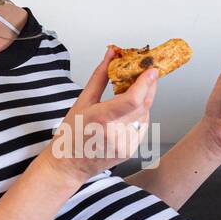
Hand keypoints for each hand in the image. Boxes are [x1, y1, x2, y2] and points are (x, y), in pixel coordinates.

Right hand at [38, 45, 159, 187]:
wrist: (69, 165)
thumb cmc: (71, 134)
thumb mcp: (82, 101)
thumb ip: (100, 76)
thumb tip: (111, 54)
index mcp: (101, 119)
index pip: (133, 99)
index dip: (146, 82)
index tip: (151, 69)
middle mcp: (116, 133)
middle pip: (144, 104)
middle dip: (149, 85)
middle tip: (147, 71)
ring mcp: (125, 144)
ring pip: (145, 114)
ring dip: (144, 100)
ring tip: (131, 92)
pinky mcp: (130, 150)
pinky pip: (142, 126)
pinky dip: (140, 114)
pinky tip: (127, 111)